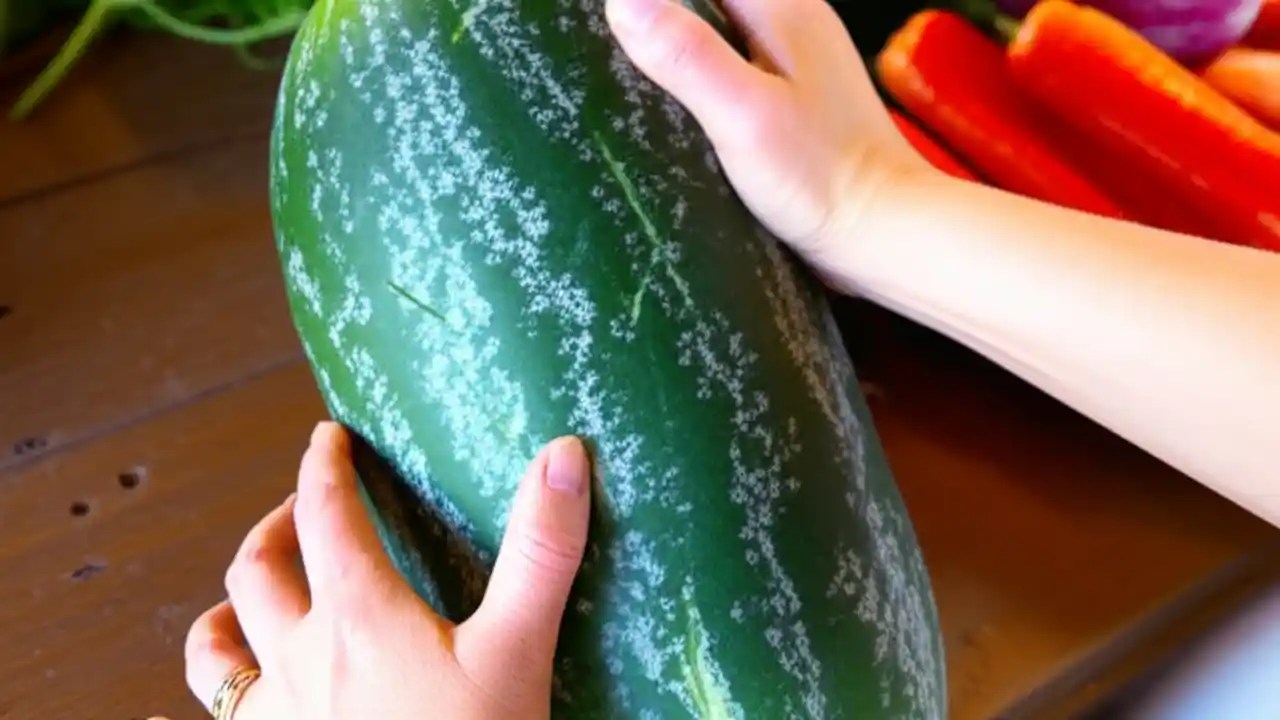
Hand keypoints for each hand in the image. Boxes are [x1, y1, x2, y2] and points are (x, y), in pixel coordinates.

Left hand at [183, 423, 592, 719]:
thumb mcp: (518, 649)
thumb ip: (540, 553)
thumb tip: (563, 456)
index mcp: (360, 618)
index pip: (326, 514)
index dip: (324, 465)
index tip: (328, 438)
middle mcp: (302, 661)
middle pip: (260, 568)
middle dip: (276, 522)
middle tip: (301, 505)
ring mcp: (278, 718)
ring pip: (213, 649)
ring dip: (227, 606)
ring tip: (249, 591)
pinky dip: (183, 708)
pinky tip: (179, 709)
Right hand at [605, 0, 931, 283]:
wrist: (886, 231)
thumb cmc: (820, 178)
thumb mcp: (743, 116)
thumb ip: (686, 56)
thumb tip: (621, 0)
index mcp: (781, 6)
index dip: (653, 0)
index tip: (610, 16)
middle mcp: (793, 18)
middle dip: (666, 13)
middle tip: (613, 40)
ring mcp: (798, 58)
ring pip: (724, 24)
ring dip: (682, 35)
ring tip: (634, 63)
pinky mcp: (796, 97)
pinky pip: (737, 61)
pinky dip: (705, 69)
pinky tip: (678, 101)